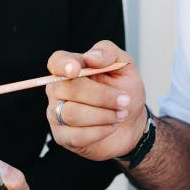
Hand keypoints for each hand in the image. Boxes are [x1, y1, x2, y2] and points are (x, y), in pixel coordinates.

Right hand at [45, 40, 147, 160]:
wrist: (132, 123)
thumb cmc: (125, 91)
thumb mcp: (125, 67)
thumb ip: (109, 53)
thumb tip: (91, 56)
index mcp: (71, 68)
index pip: (56, 62)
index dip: (63, 65)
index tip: (76, 70)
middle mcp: (59, 89)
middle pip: (69, 89)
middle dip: (101, 96)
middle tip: (124, 100)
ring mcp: (57, 113)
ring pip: (72, 114)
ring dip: (103, 115)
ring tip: (120, 114)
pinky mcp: (63, 136)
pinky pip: (76, 135)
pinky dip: (100, 131)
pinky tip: (111, 127)